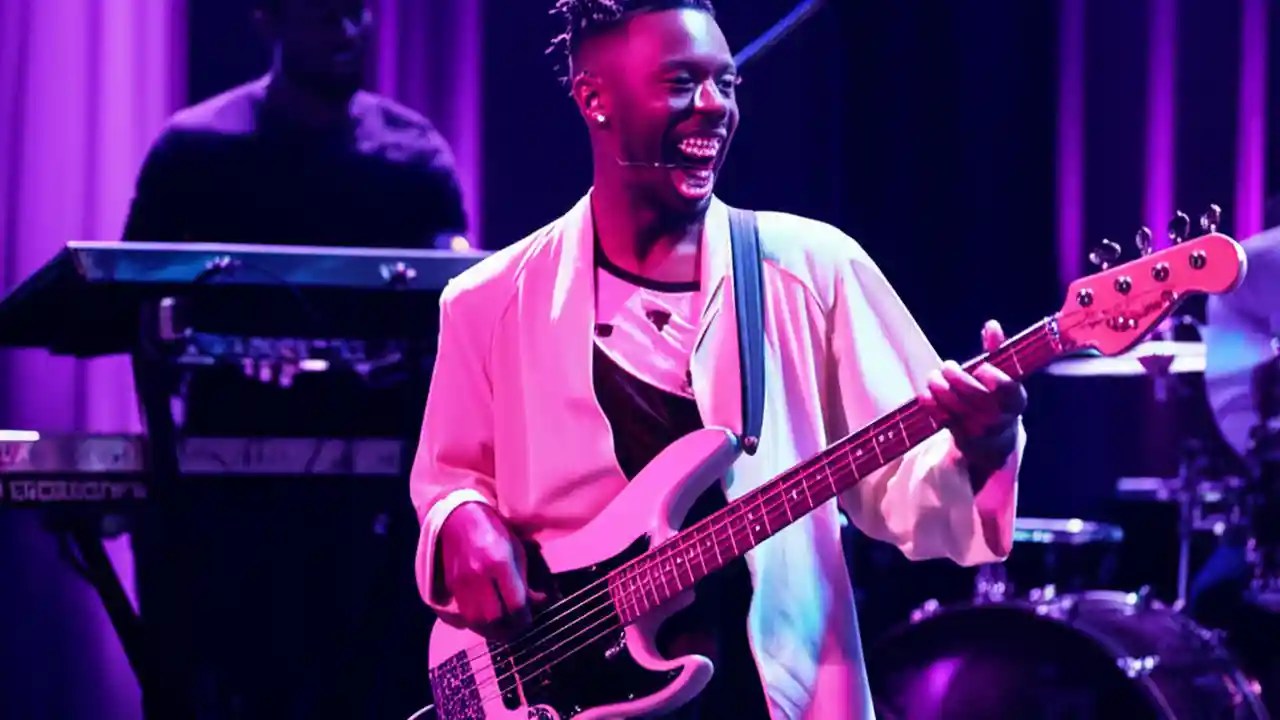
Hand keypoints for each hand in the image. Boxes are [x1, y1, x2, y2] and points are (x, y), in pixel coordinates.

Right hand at [439, 502, 543, 639]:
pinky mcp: (450, 587)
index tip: (530, 620)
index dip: (525, 619)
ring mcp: (461, 584)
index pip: (515, 605)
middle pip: (494, 620)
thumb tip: (539, 602)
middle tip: (518, 629)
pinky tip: (487, 622)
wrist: (458, 517)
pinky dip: (477, 624)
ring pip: (477, 622)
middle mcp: (478, 577)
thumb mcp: (517, 550)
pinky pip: (463, 616)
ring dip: (492, 631)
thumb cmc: (494, 531)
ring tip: (504, 630)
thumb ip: (526, 579)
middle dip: (509, 630)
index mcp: (499, 564)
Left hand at [919, 320, 1026, 478]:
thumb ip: (997, 351)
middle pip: (982, 402)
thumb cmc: (995, 398)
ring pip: (963, 415)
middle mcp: (1003, 421)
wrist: (993, 439)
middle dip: (962, 382)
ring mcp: (983, 435)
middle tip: (947, 366)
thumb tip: (992, 325)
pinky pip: (947, 424)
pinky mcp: (964, 443)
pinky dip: (934, 409)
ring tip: (933, 377)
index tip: (980, 367)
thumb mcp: (1000, 375)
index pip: (1010, 392)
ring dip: (944, 394)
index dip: (996, 379)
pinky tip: (925, 395)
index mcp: (1016, 401)